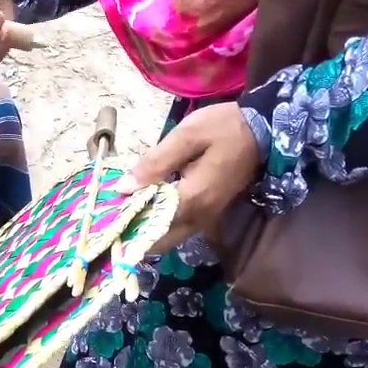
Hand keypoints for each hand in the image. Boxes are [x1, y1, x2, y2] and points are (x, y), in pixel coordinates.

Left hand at [117, 103, 261, 252]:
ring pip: (169, 236)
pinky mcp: (209, 211)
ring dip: (145, 229)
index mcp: (193, 199)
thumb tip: (123, 187)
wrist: (264, 129)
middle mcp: (200, 217)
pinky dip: (158, 222)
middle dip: (133, 234)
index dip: (126, 224)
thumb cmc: (224, 127)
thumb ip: (155, 162)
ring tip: (120, 211)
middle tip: (109, 218)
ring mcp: (207, 217)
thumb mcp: (187, 135)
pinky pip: (178, 226)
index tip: (103, 218)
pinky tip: (142, 205)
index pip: (151, 225)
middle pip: (159, 240)